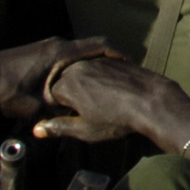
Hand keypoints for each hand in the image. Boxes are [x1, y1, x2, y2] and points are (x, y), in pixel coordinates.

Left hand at [0, 36, 118, 120]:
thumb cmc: (7, 91)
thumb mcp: (35, 107)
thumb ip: (56, 115)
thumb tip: (79, 122)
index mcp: (61, 53)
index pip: (100, 45)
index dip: (118, 54)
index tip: (130, 66)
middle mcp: (57, 44)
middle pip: (91, 48)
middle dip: (106, 61)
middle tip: (120, 75)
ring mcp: (47, 46)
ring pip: (78, 53)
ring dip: (90, 65)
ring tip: (102, 82)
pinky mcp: (39, 51)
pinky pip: (66, 56)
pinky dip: (77, 66)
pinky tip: (78, 83)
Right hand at [33, 53, 189, 148]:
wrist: (153, 103)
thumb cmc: (117, 120)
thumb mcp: (84, 130)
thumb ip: (58, 127)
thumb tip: (36, 130)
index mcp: (68, 84)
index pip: (53, 95)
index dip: (63, 108)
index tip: (75, 117)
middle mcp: (80, 67)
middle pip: (67, 80)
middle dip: (74, 94)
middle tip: (90, 111)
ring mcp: (99, 60)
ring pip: (84, 73)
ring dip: (89, 85)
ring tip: (104, 102)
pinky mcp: (115, 59)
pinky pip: (101, 68)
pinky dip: (104, 79)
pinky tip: (116, 93)